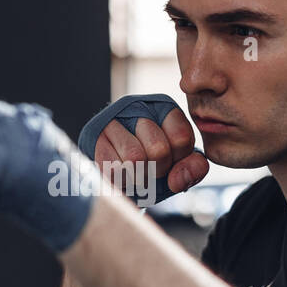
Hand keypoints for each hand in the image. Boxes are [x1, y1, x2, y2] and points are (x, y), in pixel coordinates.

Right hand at [89, 100, 209, 197]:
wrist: (117, 174)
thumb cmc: (152, 167)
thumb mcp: (178, 167)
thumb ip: (192, 170)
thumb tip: (178, 179)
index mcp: (165, 109)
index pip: (181, 138)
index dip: (178, 162)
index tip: (170, 164)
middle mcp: (138, 105)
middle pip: (159, 150)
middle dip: (157, 171)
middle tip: (150, 171)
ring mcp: (113, 118)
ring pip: (135, 158)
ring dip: (138, 177)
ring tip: (135, 172)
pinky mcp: (94, 135)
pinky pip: (113, 168)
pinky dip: (121, 180)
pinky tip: (121, 174)